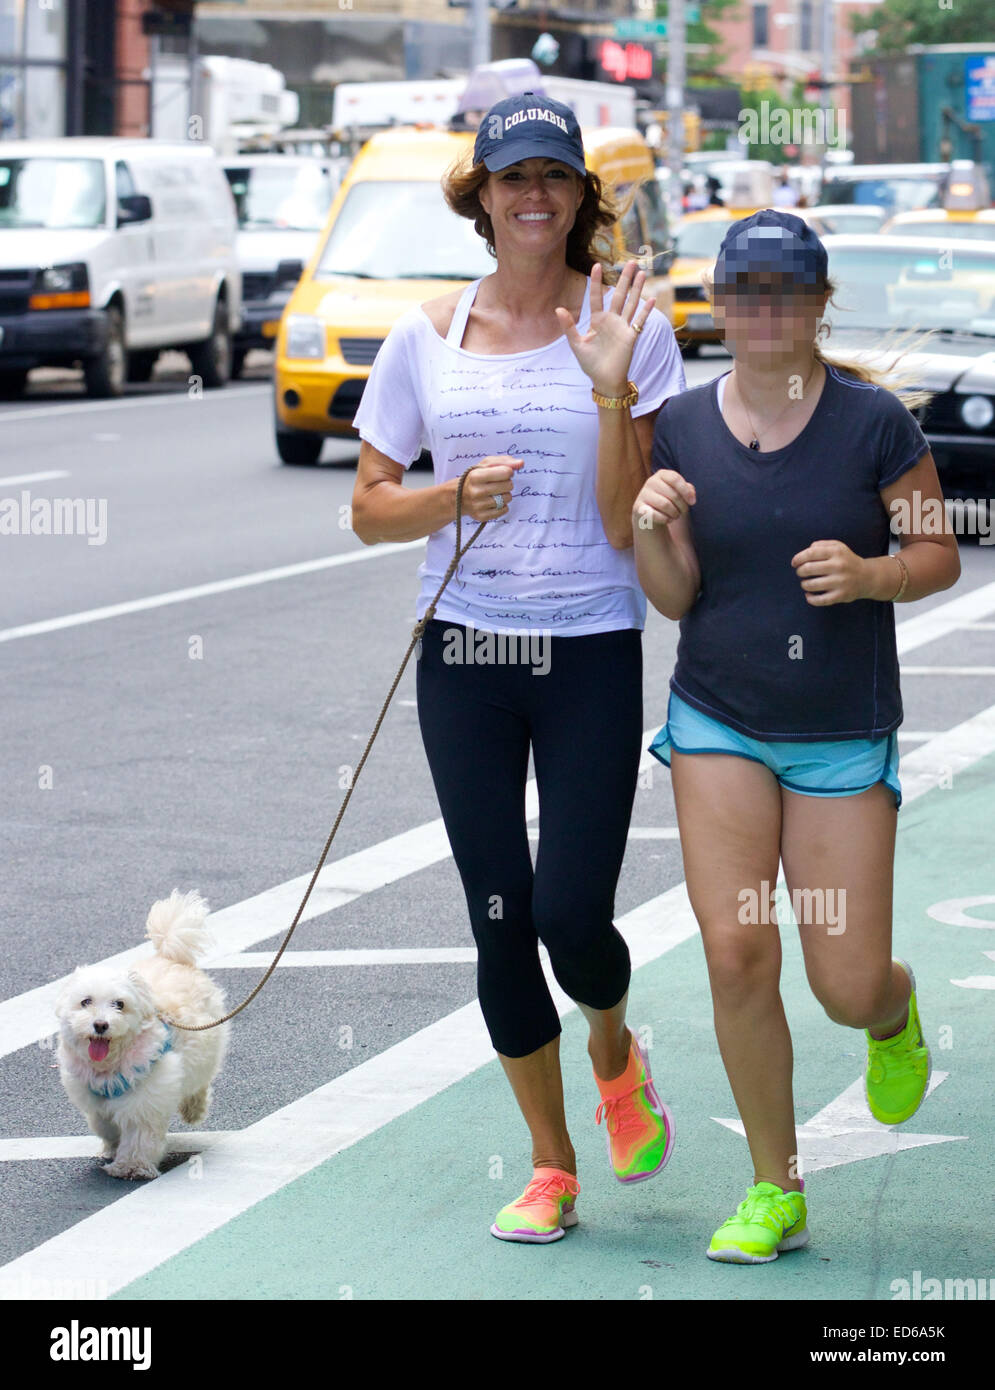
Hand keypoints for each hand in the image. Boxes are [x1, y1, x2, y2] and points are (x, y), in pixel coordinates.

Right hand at [459, 456, 523, 522]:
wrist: (458, 496)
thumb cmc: (475, 478)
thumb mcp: (486, 464)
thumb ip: (505, 461)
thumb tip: (521, 463)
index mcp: (476, 476)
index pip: (506, 472)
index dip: (508, 471)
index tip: (502, 473)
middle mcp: (476, 491)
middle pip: (509, 485)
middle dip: (506, 483)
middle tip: (497, 483)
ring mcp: (478, 506)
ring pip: (508, 498)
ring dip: (505, 494)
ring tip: (495, 492)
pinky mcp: (481, 516)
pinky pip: (504, 510)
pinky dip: (502, 505)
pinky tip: (494, 502)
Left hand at [555, 261, 653, 395]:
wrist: (604, 380)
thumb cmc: (590, 364)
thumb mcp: (576, 344)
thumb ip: (568, 326)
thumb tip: (558, 309)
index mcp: (597, 320)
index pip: (597, 297)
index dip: (597, 282)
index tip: (596, 265)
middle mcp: (611, 320)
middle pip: (619, 295)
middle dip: (625, 279)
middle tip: (631, 261)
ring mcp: (622, 327)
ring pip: (631, 303)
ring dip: (637, 289)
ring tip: (642, 273)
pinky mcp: (631, 337)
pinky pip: (639, 321)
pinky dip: (646, 311)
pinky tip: (652, 299)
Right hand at [632, 469, 695, 530]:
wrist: (651, 515)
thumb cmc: (670, 501)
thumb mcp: (680, 492)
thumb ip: (688, 490)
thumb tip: (691, 495)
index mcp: (662, 474)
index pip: (675, 479)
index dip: (686, 491)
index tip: (692, 502)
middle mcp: (651, 481)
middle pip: (673, 494)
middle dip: (682, 506)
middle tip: (682, 512)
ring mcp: (643, 494)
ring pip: (665, 505)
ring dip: (675, 514)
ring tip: (675, 515)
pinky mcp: (638, 508)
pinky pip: (655, 515)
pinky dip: (665, 519)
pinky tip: (666, 519)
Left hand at [791, 540, 868, 604]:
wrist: (867, 577)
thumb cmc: (847, 561)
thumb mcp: (838, 547)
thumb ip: (821, 544)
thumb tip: (807, 550)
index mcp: (836, 552)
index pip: (810, 553)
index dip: (798, 558)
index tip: (794, 563)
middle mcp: (838, 566)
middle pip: (808, 569)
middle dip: (800, 571)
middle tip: (801, 573)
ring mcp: (840, 582)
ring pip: (811, 585)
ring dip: (804, 584)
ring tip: (806, 583)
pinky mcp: (841, 595)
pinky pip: (820, 600)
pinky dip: (810, 599)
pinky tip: (809, 595)